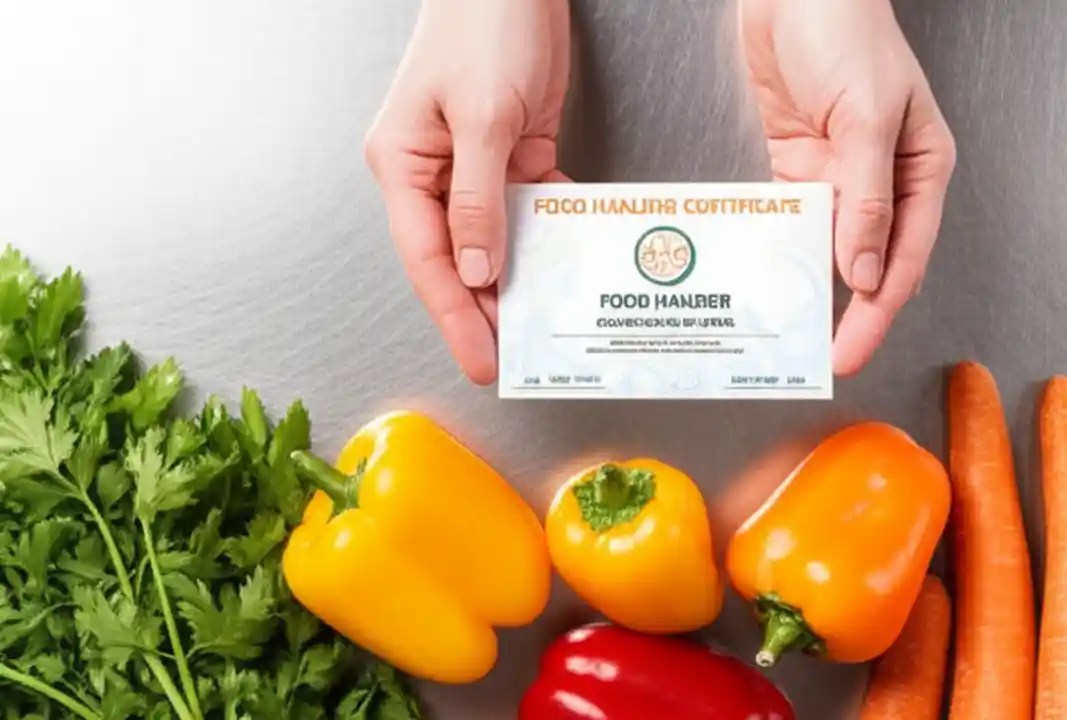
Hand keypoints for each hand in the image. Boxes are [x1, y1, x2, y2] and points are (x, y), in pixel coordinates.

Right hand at [365, 0, 569, 383]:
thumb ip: (479, 198)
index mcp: (404, 165)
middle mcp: (433, 173)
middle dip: (485, 313)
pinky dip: (547, 238)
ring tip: (543, 328)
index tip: (480, 359)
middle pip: (458, 260)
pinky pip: (528, 210)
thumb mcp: (480, 116)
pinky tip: (566, 268)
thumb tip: (477, 269)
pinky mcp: (513, 154)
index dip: (454, 316)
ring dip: (519, 282)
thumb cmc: (483, 24)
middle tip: (515, 361)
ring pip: (494, 242)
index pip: (429, 259)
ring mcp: (473, 166)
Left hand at [740, 0, 955, 374]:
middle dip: (847, 314)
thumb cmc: (846, 30)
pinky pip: (790, 221)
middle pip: (867, 264)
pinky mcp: (797, 168)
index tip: (852, 350)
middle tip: (822, 358)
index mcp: (920, 170)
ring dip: (809, 287)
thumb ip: (865, 198)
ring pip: (826, 249)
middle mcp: (882, 182)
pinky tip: (766, 279)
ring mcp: (837, 178)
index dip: (878, 311)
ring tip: (787, 332)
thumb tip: (862, 272)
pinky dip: (780, 249)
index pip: (903, 258)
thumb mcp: (866, 115)